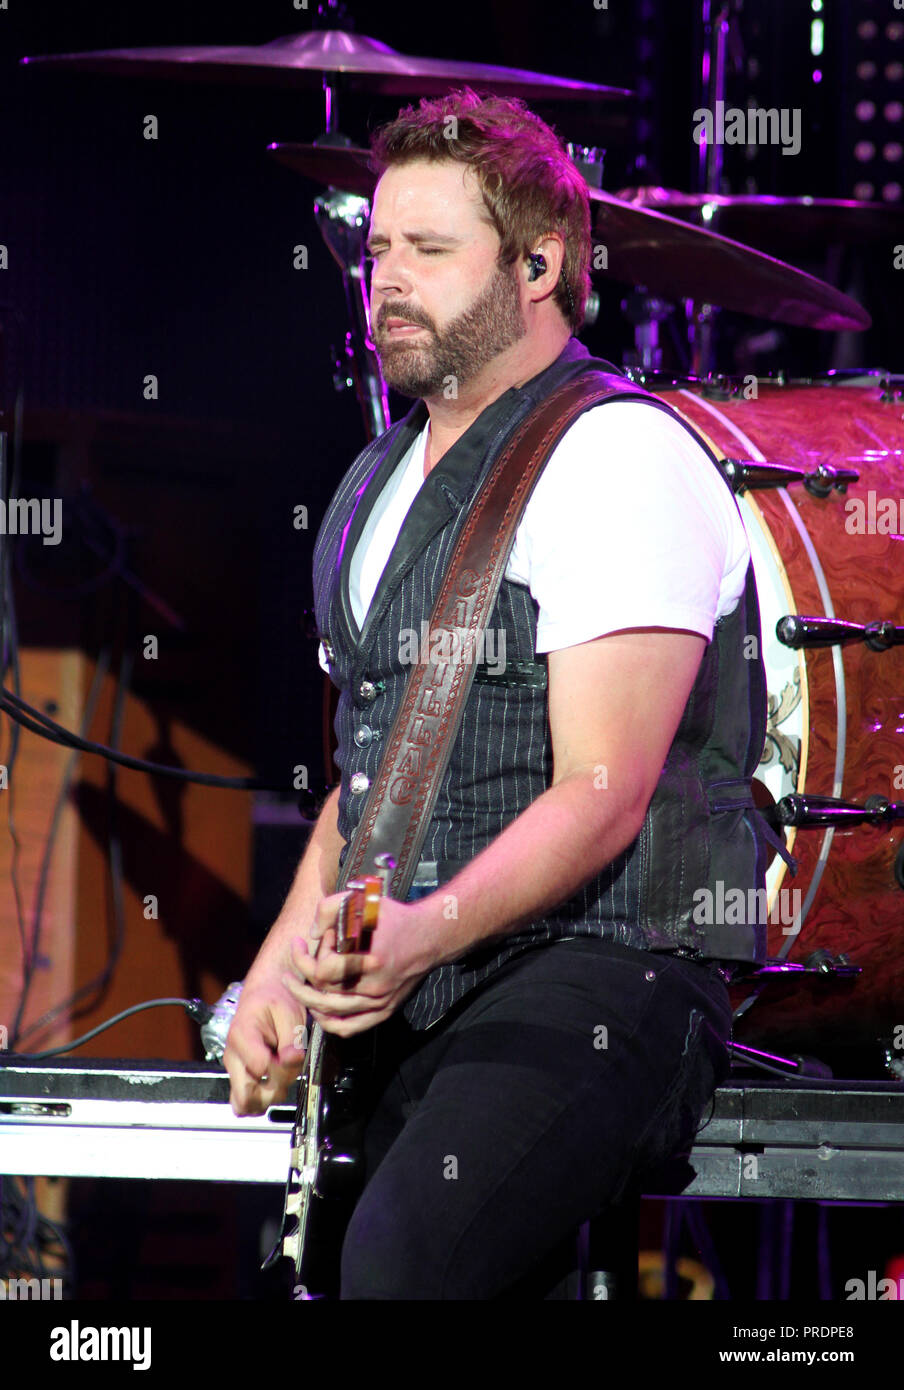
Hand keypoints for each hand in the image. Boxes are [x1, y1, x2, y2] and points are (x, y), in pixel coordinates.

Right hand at [224, 966, 308, 1116]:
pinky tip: (273, 1084)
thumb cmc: (275, 1000)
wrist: (264, 994)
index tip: (291, 1055)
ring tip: (281, 1076)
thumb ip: (291, 1039)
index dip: (281, 1068)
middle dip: (273, 1090)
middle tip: (287, 1072)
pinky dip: (261, 1101)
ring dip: (268, 1097)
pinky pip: (244, 1103)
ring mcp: (234, 1069)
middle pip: (246, 1095)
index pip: (259, 1067)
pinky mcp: (239, 1077)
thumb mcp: (289, 1012)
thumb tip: (291, 1060)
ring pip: (244, 1104)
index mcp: (242, 1035)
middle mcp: (233, 1056)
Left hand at [279, 891, 433, 1037]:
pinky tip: (319, 1010)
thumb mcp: (363, 901)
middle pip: (324, 993)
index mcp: (370, 960)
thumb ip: (330, 909)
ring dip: (309, 1000)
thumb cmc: (395, 917)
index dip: (310, 956)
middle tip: (297, 963)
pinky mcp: (384, 1010)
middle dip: (305, 975)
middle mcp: (375, 986)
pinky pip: (350, 1028)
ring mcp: (380, 1002)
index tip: (312, 940)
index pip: (323, 971)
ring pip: (332, 1014)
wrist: (431, 936)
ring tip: (297, 986)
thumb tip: (311, 934)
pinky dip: (329, 1023)